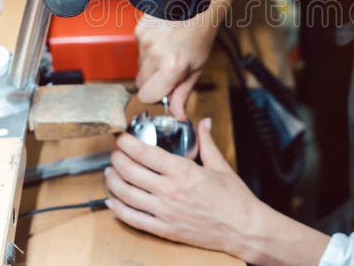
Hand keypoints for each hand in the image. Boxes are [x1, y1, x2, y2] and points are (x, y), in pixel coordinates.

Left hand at [105, 118, 260, 258]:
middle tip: (115, 152)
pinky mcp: (165, 230)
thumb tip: (204, 123)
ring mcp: (165, 212)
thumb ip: (206, 142)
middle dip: (117, 158)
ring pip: (127, 195)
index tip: (121, 137)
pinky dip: (119, 210)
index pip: (144, 153)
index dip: (127, 143)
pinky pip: (134, 220)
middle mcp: (170, 191)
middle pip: (130, 171)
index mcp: (183, 172)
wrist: (244, 230)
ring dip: (113, 182)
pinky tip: (113, 203)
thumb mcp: (220, 165)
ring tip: (110, 173)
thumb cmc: (235, 200)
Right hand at [134, 13, 217, 119]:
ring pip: (138, 66)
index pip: (146, 96)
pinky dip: (147, 48)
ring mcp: (144, 41)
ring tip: (167, 51)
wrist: (196, 4)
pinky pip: (137, 49)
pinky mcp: (139, 30)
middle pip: (140, 83)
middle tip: (168, 69)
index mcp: (171, 67)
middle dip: (152, 81)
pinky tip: (162, 40)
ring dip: (149, 64)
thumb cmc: (201, 34)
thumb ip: (183, 93)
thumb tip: (178, 115)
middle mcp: (155, 54)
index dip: (155, 95)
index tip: (163, 90)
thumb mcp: (197, 68)